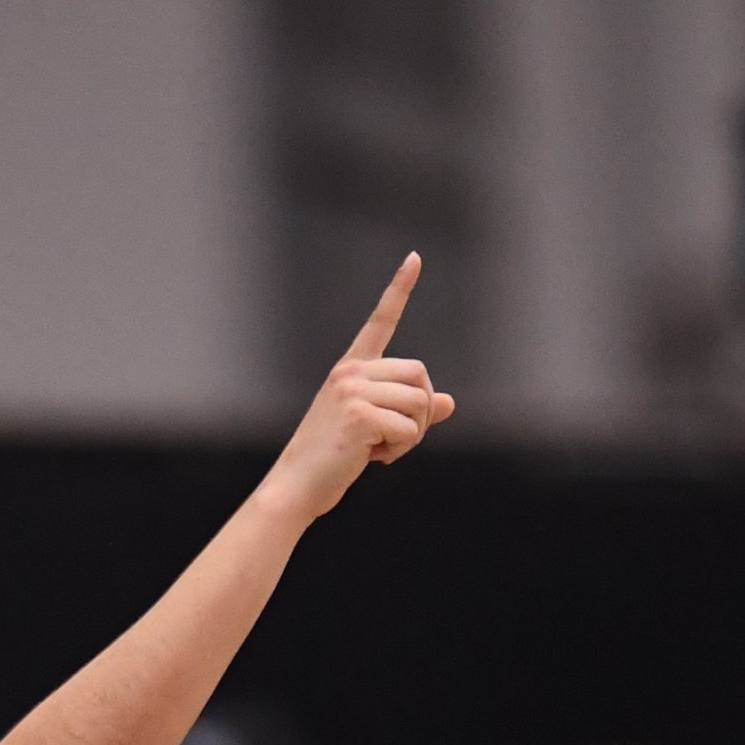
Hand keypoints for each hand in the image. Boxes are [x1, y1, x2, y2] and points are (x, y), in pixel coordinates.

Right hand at [257, 255, 453, 525]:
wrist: (296, 487)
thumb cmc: (331, 460)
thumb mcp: (373, 430)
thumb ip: (409, 413)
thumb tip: (448, 403)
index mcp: (350, 369)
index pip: (380, 321)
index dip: (400, 289)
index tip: (415, 258)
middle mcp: (351, 372)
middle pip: (419, 374)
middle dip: (420, 412)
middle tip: (396, 439)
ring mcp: (353, 390)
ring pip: (420, 402)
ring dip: (413, 435)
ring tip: (381, 450)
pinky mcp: (359, 414)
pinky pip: (409, 429)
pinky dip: (400, 450)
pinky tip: (372, 459)